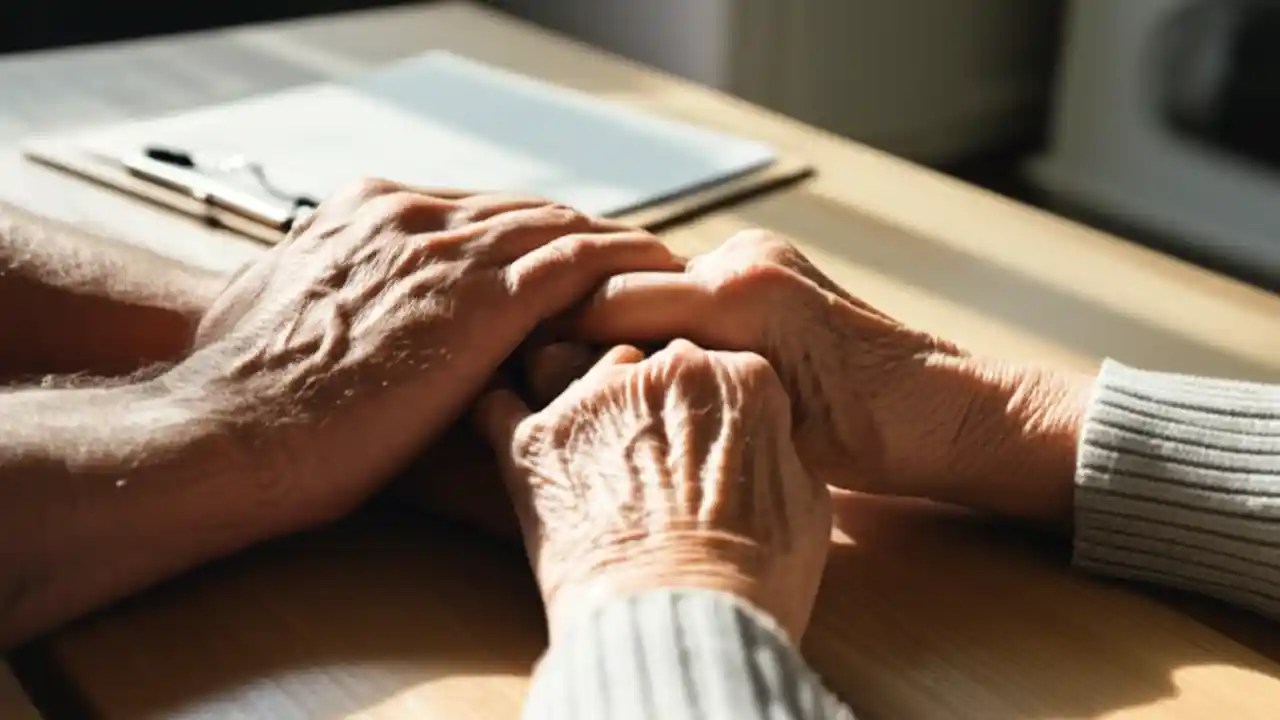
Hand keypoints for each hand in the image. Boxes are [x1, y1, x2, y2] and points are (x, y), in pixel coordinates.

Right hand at [172, 181, 679, 532]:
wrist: (233, 431)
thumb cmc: (242, 395)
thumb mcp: (270, 313)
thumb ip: (322, 291)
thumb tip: (333, 307)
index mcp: (366, 212)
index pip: (477, 211)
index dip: (529, 234)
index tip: (565, 259)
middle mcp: (414, 214)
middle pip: (528, 212)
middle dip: (581, 236)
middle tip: (633, 261)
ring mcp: (451, 251)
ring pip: (563, 228)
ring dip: (618, 246)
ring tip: (665, 268)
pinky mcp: (484, 299)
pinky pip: (580, 265)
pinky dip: (626, 267)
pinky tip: (662, 280)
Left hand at [474, 340, 831, 640]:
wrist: (678, 622)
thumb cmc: (754, 578)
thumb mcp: (804, 506)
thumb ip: (775, 446)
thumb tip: (761, 438)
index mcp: (741, 378)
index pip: (716, 363)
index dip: (706, 402)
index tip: (699, 434)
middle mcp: (665, 369)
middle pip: (646, 357)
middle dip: (645, 393)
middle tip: (643, 446)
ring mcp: (594, 398)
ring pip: (575, 362)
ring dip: (579, 394)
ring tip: (583, 437)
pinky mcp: (534, 439)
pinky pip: (500, 403)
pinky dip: (501, 412)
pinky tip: (503, 424)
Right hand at [572, 230, 1091, 523]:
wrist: (948, 412)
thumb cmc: (872, 439)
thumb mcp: (767, 436)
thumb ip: (685, 404)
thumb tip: (605, 409)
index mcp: (742, 294)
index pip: (614, 302)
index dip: (562, 341)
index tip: (526, 375)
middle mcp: (746, 260)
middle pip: (630, 287)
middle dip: (587, 332)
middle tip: (549, 380)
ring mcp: (761, 256)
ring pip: (661, 286)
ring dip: (628, 327)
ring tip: (596, 378)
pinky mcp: (772, 268)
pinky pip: (694, 288)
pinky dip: (667, 320)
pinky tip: (655, 364)